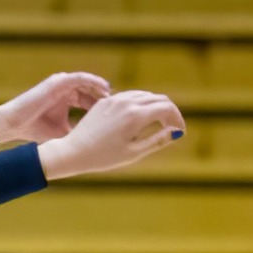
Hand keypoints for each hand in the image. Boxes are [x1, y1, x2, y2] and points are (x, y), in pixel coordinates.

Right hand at [0, 72, 110, 143]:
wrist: (15, 123)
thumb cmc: (35, 130)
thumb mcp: (64, 132)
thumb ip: (80, 132)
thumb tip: (100, 145)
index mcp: (66, 100)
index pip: (90, 101)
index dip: (104, 108)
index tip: (118, 116)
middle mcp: (65, 90)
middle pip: (92, 91)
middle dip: (106, 98)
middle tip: (122, 106)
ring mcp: (60, 84)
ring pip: (88, 83)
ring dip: (103, 88)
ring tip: (116, 98)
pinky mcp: (56, 81)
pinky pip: (79, 78)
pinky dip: (93, 82)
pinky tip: (105, 91)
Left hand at [36, 91, 185, 178]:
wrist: (73, 152)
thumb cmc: (104, 157)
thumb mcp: (135, 152)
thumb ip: (158, 140)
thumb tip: (177, 131)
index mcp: (135, 115)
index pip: (167, 108)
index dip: (178, 120)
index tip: (179, 133)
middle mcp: (126, 102)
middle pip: (158, 98)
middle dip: (169, 112)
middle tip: (171, 128)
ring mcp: (113, 99)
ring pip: (144, 95)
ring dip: (155, 106)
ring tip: (158, 124)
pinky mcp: (104, 101)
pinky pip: (129, 96)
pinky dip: (140, 103)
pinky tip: (140, 119)